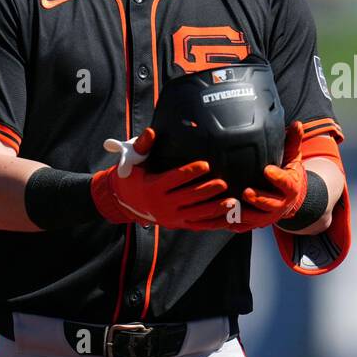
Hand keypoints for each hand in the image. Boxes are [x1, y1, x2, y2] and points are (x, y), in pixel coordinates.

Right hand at [91, 127, 234, 229]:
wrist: (124, 202)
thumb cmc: (132, 176)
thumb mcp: (133, 161)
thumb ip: (143, 146)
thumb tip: (151, 131)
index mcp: (153, 187)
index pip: (174, 179)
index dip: (190, 172)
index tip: (206, 164)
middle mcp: (161, 205)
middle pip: (188, 197)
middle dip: (206, 191)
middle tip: (223, 183)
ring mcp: (170, 217)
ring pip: (196, 214)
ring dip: (214, 208)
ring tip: (231, 201)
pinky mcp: (177, 225)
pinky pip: (198, 225)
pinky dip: (214, 222)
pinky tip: (229, 217)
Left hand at [228, 122, 306, 231]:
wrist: (288, 199)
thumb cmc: (287, 173)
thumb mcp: (292, 157)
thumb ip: (293, 142)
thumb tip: (297, 124)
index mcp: (290, 188)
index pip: (286, 184)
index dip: (277, 178)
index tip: (267, 170)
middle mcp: (280, 205)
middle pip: (270, 205)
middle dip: (258, 199)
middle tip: (245, 192)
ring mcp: (267, 216)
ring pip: (255, 219)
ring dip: (242, 214)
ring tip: (229, 205)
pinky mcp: (255, 223)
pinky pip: (243, 226)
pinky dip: (232, 224)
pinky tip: (219, 218)